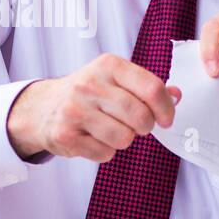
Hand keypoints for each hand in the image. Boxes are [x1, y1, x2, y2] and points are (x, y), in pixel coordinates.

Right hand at [6, 53, 180, 161]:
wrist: (42, 108)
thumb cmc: (88, 94)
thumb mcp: (115, 80)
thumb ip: (147, 87)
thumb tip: (177, 95)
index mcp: (108, 65)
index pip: (152, 88)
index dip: (166, 109)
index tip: (166, 119)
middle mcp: (90, 85)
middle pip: (141, 117)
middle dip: (145, 127)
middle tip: (137, 125)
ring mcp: (75, 110)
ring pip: (124, 138)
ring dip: (123, 140)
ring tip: (109, 129)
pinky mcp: (65, 134)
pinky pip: (104, 153)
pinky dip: (104, 151)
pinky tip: (92, 138)